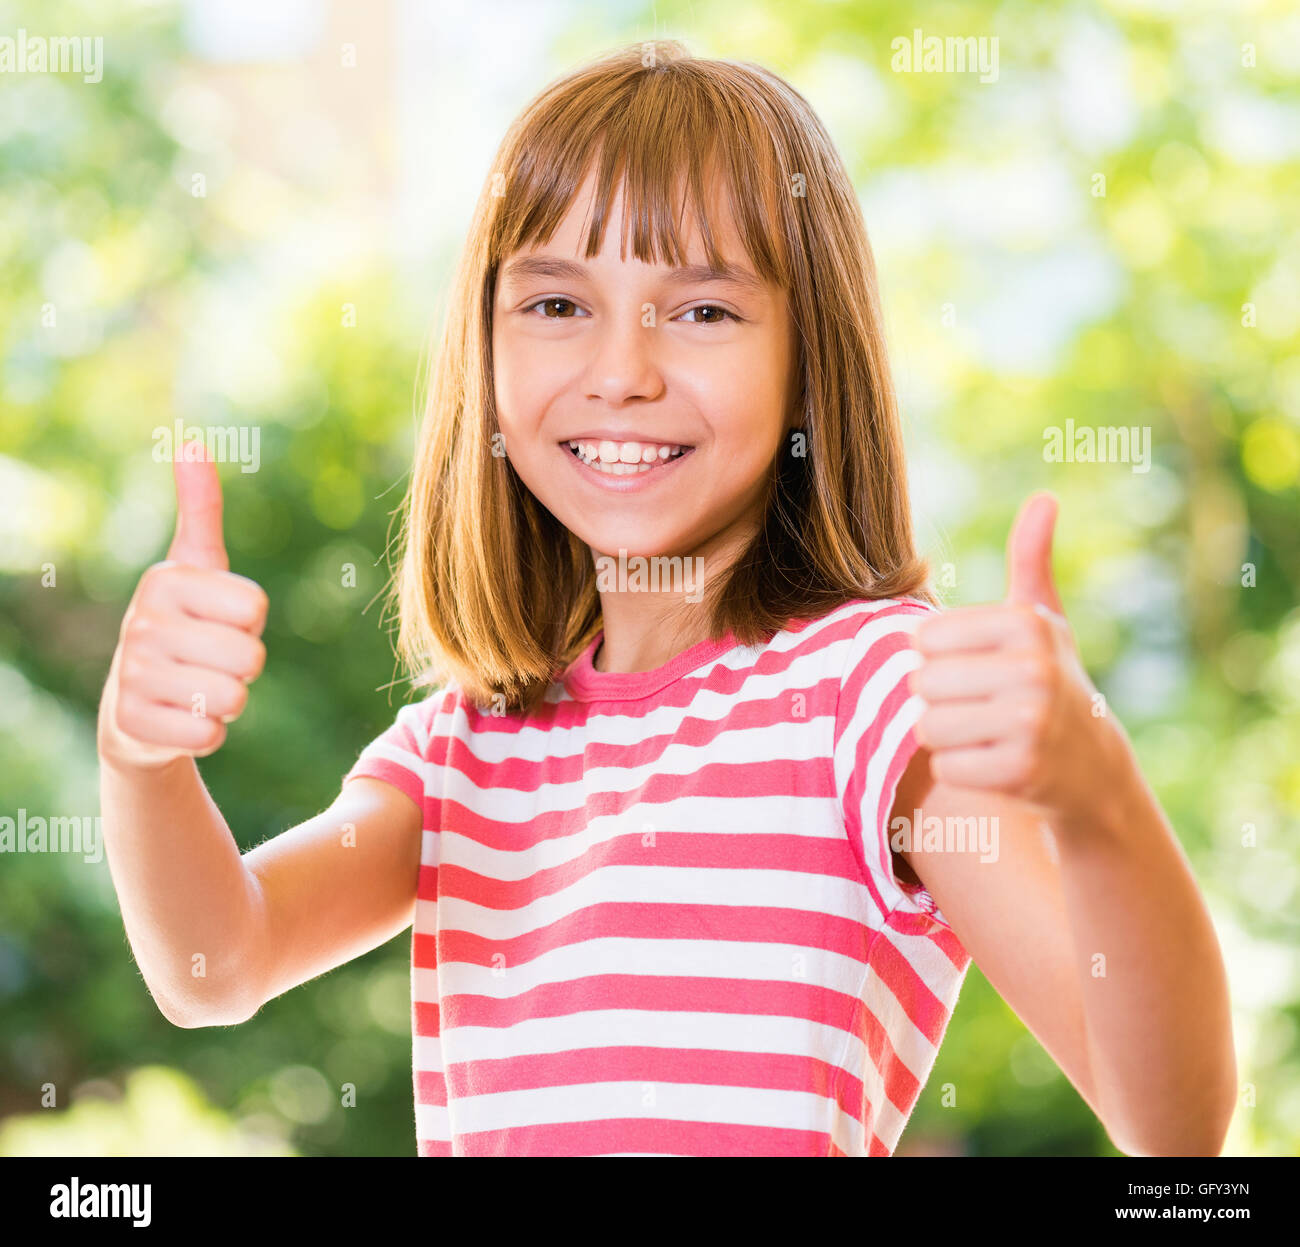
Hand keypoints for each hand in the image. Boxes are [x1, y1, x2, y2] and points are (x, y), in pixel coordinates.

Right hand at [97, 442, 268, 770]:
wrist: (135, 704)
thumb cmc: (183, 625)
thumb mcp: (193, 566)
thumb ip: (200, 508)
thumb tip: (191, 441)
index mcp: (165, 581)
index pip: (255, 608)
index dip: (249, 623)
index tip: (219, 621)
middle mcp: (142, 623)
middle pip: (251, 656)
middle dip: (244, 666)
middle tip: (210, 660)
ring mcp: (133, 675)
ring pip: (234, 698)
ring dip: (229, 700)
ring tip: (197, 688)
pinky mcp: (133, 725)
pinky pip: (211, 735)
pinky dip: (209, 733)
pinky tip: (182, 718)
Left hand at [907, 491, 1120, 818]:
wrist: (1092, 765)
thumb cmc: (1049, 680)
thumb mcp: (1042, 620)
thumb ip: (1030, 559)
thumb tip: (1045, 498)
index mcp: (1026, 624)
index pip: (924, 637)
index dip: (938, 656)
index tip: (976, 666)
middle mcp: (1032, 669)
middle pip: (921, 683)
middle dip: (939, 699)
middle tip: (980, 705)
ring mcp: (1029, 723)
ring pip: (927, 727)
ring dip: (947, 736)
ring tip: (986, 732)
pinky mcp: (1021, 771)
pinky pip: (945, 767)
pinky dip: (961, 770)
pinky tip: (995, 763)